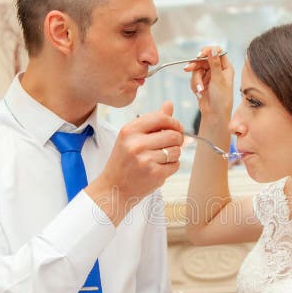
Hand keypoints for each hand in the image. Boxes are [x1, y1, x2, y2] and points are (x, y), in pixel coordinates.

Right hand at [86, 102, 182, 224]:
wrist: (114, 188)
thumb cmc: (124, 161)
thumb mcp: (132, 137)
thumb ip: (152, 121)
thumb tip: (169, 104)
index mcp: (130, 130)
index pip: (162, 118)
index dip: (174, 123)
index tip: (176, 129)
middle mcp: (136, 144)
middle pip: (174, 135)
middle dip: (177, 140)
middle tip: (171, 145)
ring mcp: (145, 160)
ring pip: (177, 150)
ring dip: (174, 154)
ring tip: (161, 158)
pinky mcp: (154, 174)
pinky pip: (175, 165)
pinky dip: (171, 166)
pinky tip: (159, 168)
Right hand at [184, 46, 233, 123]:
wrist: (214, 114)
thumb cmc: (221, 99)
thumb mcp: (218, 79)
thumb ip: (214, 63)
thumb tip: (213, 49)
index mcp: (226, 67)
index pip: (217, 52)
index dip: (208, 51)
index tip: (200, 55)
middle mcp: (218, 70)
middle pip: (203, 60)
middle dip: (196, 66)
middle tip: (188, 68)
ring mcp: (209, 76)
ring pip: (197, 69)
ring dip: (196, 79)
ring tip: (199, 89)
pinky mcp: (202, 82)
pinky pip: (194, 78)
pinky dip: (195, 85)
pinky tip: (199, 93)